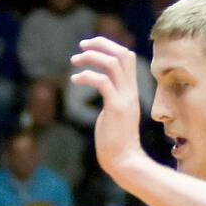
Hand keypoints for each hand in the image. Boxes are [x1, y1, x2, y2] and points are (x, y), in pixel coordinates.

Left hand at [69, 36, 145, 180]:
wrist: (125, 161)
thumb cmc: (117, 142)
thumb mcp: (116, 113)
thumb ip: (112, 98)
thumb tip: (103, 90)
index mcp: (131, 90)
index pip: (126, 56)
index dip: (108, 47)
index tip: (90, 49)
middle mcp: (130, 91)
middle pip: (122, 53)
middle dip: (101, 44)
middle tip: (81, 46)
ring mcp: (124, 99)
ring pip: (113, 63)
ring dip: (91, 57)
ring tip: (74, 61)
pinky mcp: (115, 108)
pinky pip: (102, 82)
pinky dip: (86, 76)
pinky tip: (74, 80)